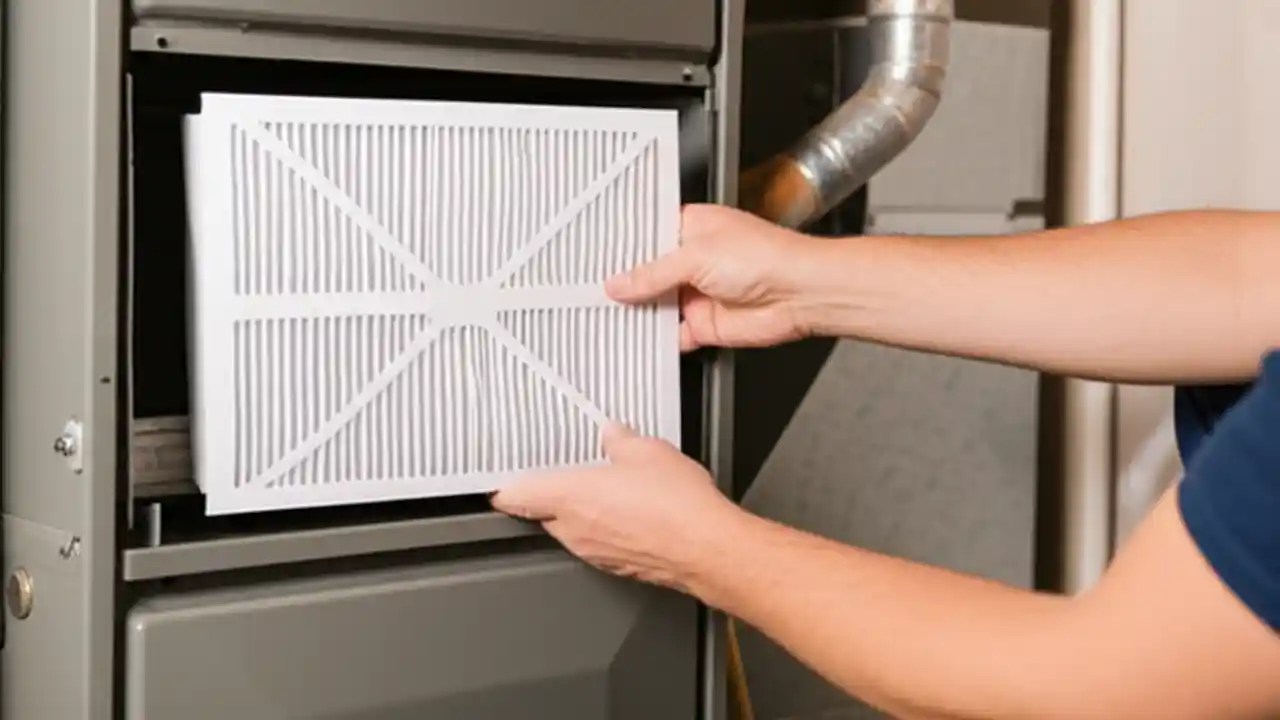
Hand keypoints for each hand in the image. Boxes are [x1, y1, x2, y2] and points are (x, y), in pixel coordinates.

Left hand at [490, 423, 743, 593]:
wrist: (708, 549)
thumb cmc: (677, 506)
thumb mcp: (647, 451)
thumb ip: (620, 440)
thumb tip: (611, 433)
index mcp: (571, 496)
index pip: (514, 496)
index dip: (504, 487)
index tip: (501, 478)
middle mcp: (575, 529)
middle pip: (542, 511)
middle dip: (551, 493)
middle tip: (567, 472)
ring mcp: (594, 552)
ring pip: (571, 528)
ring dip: (581, 512)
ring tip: (609, 489)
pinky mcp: (616, 566)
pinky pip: (597, 543)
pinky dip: (605, 528)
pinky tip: (631, 512)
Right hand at [606, 203, 825, 350]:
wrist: (801, 294)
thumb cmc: (766, 256)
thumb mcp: (695, 255)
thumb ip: (652, 273)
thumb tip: (619, 283)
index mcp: (691, 227)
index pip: (646, 236)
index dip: (622, 248)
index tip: (593, 257)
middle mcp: (693, 259)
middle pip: (648, 274)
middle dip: (624, 284)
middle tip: (589, 290)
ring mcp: (698, 293)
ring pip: (656, 306)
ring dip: (637, 312)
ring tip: (602, 315)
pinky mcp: (705, 324)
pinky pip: (672, 334)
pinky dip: (656, 340)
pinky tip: (635, 339)